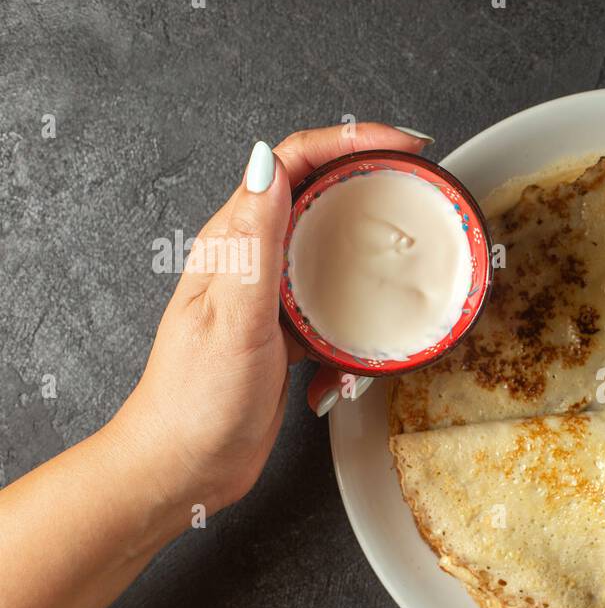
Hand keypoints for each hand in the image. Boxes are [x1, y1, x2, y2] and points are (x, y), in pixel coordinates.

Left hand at [113, 123, 432, 510]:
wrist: (183, 467)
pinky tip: (344, 376)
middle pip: (322, 198)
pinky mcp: (288, 336)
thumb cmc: (195, 399)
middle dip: (372, 190)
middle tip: (420, 190)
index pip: (294, 160)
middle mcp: (255, 259)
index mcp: (235, 240)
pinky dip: (353, 343)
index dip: (350, 140)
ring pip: (336, 260)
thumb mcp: (233, 313)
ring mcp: (273, 298)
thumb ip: (255, 239)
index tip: (403, 145)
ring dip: (368, 280)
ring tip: (396, 293)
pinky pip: (337, 318)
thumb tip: (267, 161)